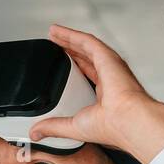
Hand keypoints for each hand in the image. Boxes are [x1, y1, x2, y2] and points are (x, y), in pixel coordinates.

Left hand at [27, 23, 163, 163]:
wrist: (129, 121)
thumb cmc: (112, 127)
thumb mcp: (74, 127)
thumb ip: (53, 127)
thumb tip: (35, 132)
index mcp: (105, 95)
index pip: (87, 74)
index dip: (73, 66)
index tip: (60, 63)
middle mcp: (110, 78)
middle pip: (85, 57)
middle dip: (69, 48)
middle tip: (53, 42)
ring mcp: (110, 66)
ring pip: (85, 46)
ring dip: (68, 39)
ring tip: (53, 33)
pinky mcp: (108, 57)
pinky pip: (87, 41)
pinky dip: (72, 35)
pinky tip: (59, 32)